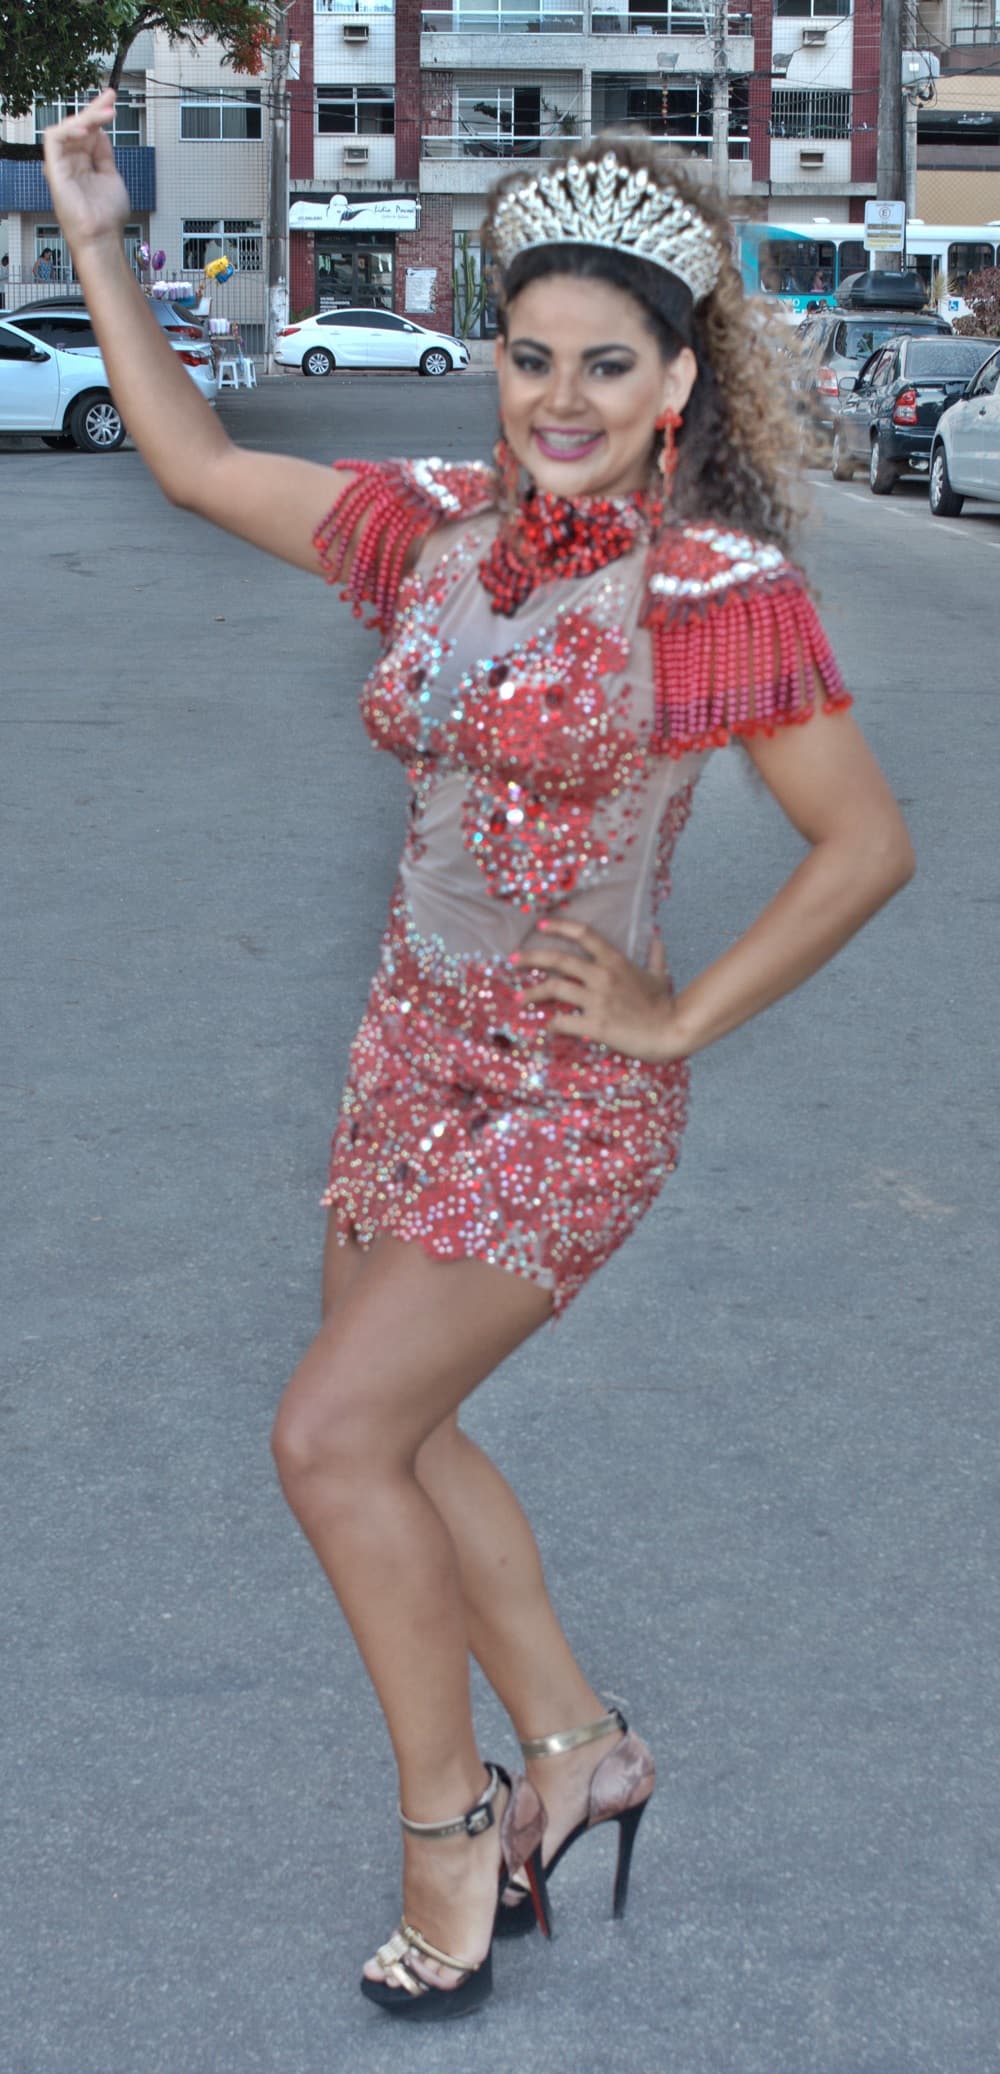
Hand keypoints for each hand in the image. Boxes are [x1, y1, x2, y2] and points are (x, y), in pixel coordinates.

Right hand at [42, 90, 130, 252]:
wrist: (102, 237)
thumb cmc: (107, 217)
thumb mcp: (110, 176)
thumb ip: (104, 154)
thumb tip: (101, 132)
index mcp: (83, 163)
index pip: (88, 131)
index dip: (99, 114)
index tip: (112, 101)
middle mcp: (71, 161)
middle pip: (78, 126)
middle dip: (94, 109)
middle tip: (110, 98)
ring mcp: (62, 165)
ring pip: (67, 129)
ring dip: (86, 118)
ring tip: (104, 115)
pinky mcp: (54, 170)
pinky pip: (53, 140)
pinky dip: (67, 130)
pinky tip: (85, 130)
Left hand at [514, 918, 686, 1064]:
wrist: (671, 1031)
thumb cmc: (665, 1005)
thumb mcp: (660, 975)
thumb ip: (655, 955)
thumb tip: (657, 937)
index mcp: (615, 961)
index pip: (584, 934)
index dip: (560, 926)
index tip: (540, 925)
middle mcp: (602, 976)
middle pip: (558, 959)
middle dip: (531, 957)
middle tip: (513, 960)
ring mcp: (597, 1000)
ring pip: (554, 988)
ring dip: (532, 993)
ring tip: (519, 999)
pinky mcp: (595, 1025)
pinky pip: (563, 1021)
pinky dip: (551, 1024)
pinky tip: (547, 1027)